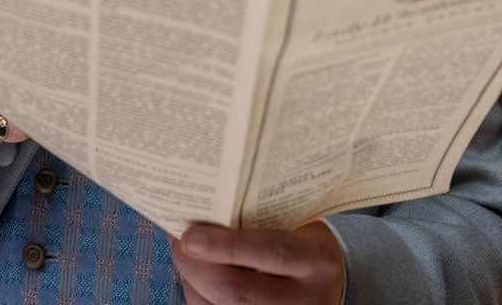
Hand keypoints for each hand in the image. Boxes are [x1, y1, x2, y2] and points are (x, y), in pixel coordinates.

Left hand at [170, 221, 345, 304]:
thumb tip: (198, 207)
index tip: (190, 235)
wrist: (323, 280)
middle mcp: (304, 300)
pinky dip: (197, 293)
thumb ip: (255, 217)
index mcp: (316, 261)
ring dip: (190, 280)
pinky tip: (195, 273)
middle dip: (195, 265)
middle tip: (178, 238)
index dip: (228, 246)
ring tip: (184, 252)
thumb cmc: (299, 240)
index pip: (274, 254)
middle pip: (237, 291)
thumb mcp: (294, 222)